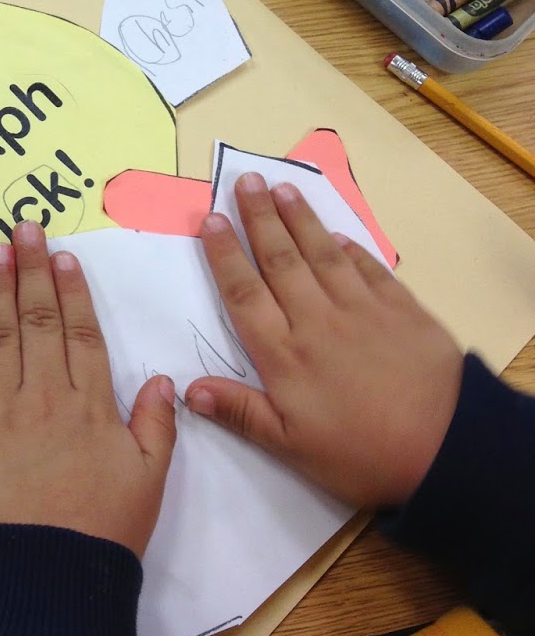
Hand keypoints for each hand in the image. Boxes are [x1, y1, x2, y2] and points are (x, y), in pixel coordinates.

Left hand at [0, 220, 176, 559]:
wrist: (46, 578)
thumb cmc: (102, 532)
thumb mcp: (149, 480)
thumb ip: (156, 425)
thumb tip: (162, 379)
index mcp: (92, 405)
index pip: (81, 333)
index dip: (72, 291)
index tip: (63, 255)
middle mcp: (45, 397)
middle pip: (39, 321)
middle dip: (31, 271)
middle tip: (22, 228)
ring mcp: (1, 412)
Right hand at [187, 173, 463, 510]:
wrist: (446, 447)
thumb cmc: (361, 454)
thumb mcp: (292, 447)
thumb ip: (241, 413)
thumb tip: (189, 387)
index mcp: (284, 355)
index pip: (244, 295)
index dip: (225, 255)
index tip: (211, 221)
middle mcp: (316, 320)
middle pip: (280, 260)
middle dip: (259, 218)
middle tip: (245, 181)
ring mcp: (361, 310)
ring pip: (322, 254)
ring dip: (300, 219)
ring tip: (283, 188)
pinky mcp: (401, 309)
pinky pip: (368, 268)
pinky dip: (351, 247)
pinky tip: (338, 233)